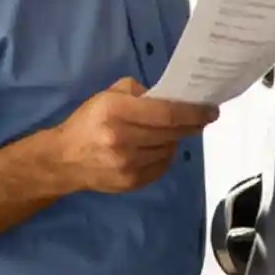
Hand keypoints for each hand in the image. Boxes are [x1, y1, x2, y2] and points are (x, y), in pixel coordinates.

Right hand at [52, 77, 218, 193]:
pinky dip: (165, 156)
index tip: (211, 110)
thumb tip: (168, 97)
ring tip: (173, 132)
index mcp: (116, 111)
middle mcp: (122, 138)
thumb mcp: (107, 95)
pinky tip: (159, 148)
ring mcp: (126, 164)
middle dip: (191, 124)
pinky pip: (161, 167)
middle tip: (202, 118)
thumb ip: (138, 92)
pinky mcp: (129, 182)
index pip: (166, 112)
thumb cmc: (88, 122)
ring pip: (168, 150)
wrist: (63, 160)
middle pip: (171, 132)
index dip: (193, 112)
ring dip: (175, 140)